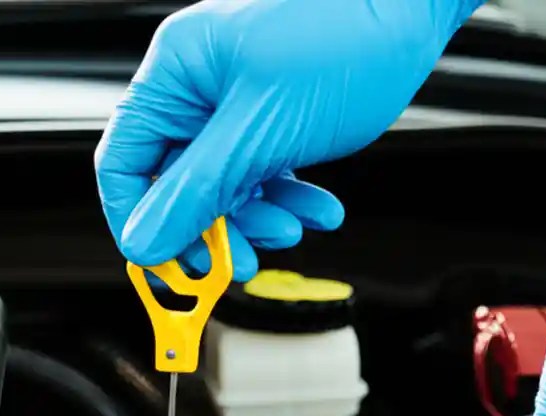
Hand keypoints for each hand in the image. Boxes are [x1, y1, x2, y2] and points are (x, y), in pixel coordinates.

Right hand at [95, 0, 481, 280]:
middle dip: (212, 226)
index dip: (139, 217)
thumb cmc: (345, 32)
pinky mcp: (277, 116)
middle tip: (239, 261)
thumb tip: (145, 240)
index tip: (164, 261)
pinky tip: (317, 210)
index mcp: (177, 71)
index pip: (127, 159)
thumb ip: (199, 189)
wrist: (418, 5)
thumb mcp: (261, 128)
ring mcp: (240, 102)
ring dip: (258, 218)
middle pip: (178, 181)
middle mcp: (201, 86)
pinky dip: (290, 197)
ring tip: (292, 227)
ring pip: (227, 185)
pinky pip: (266, 172)